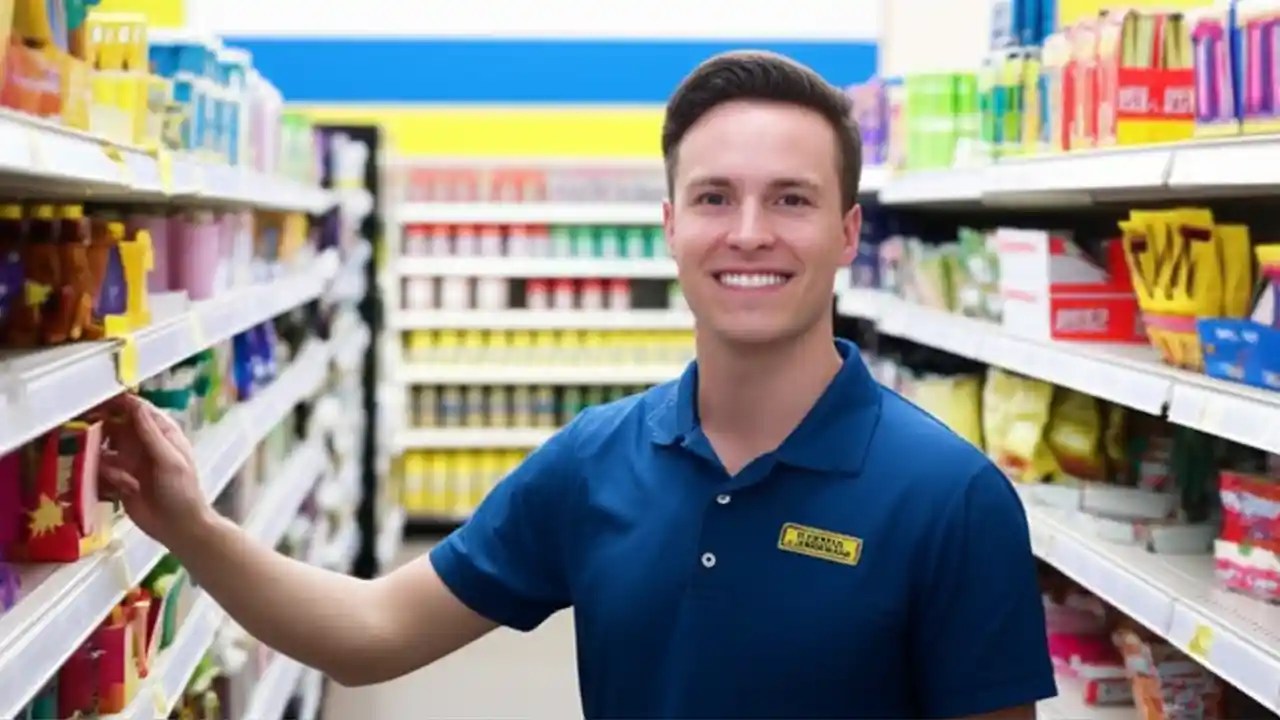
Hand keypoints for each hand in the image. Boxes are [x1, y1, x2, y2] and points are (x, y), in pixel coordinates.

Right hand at [98, 394, 211, 546]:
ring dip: (98, 451)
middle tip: (84, 426)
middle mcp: (143, 444)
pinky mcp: (118, 480)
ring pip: (105, 447)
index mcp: (162, 433)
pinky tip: (117, 483)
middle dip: (101, 425)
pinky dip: (102, 472)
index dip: (120, 402)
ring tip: (97, 459)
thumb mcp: (169, 460)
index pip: (139, 410)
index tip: (98, 398)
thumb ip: (150, 434)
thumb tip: (135, 405)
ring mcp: (130, 461)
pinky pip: (102, 469)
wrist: (178, 526)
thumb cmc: (181, 490)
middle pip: (117, 426)